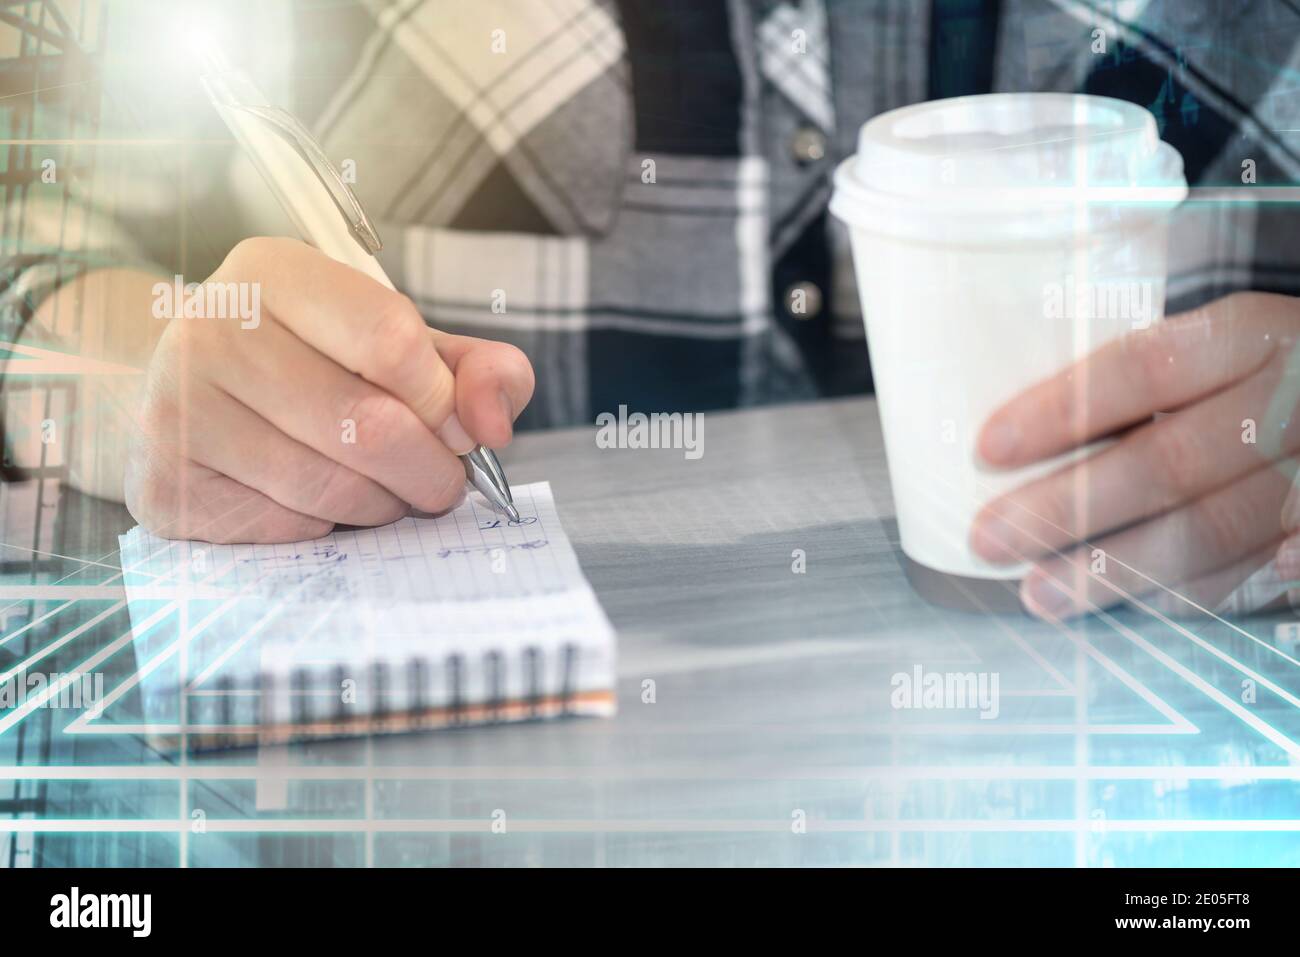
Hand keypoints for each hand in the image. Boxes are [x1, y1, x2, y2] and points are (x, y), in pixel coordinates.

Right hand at [127, 237, 533, 542]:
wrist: (187, 398)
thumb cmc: (314, 365)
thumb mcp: (399, 346)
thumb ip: (474, 369)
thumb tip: (493, 423)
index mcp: (275, 272)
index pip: (392, 340)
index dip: (444, 400)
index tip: (458, 427)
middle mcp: (211, 329)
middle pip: (369, 426)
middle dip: (430, 469)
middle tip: (441, 480)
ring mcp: (176, 410)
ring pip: (331, 488)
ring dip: (385, 504)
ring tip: (386, 490)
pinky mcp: (166, 487)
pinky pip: (289, 529)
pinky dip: (329, 530)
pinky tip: (321, 503)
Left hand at [970, 291, 1299, 619]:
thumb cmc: (1254, 379)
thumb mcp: (1215, 352)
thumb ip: (1140, 390)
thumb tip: (1014, 452)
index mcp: (1249, 337)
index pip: (1145, 368)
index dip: (1063, 410)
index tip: (989, 448)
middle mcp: (1291, 401)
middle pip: (1169, 461)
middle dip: (1067, 508)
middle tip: (989, 538)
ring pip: (1209, 531)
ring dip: (1112, 571)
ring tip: (1039, 594)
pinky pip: (1250, 575)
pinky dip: (1186, 593)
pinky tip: (1130, 606)